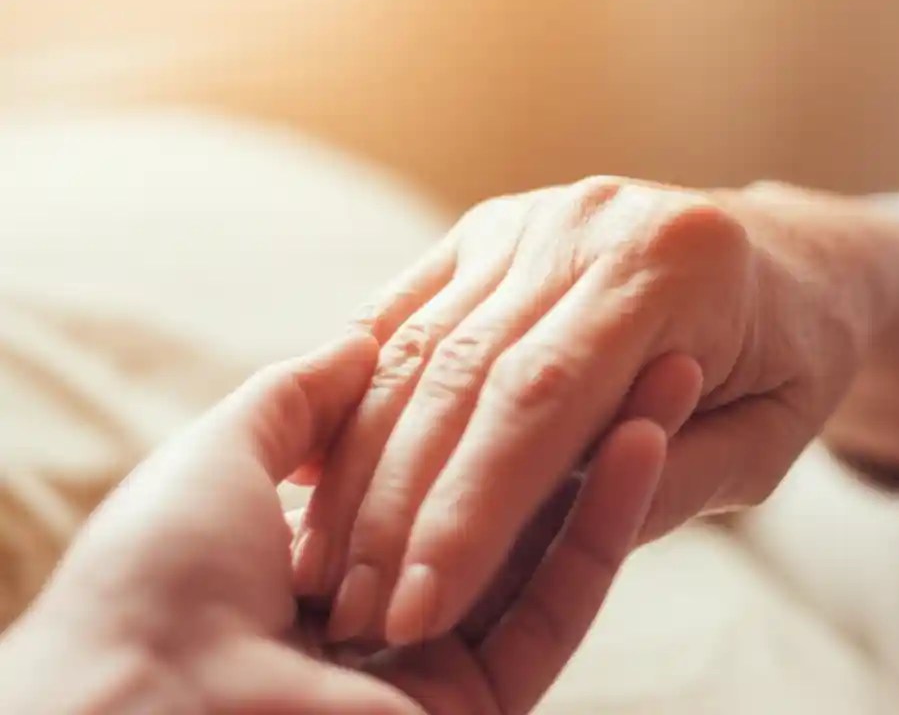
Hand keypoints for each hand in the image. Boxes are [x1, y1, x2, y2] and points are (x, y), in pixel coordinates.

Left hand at [0, 332, 667, 714]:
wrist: (142, 707)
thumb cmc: (156, 575)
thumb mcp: (223, 454)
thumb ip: (306, 398)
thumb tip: (367, 339)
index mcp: (339, 535)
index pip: (445, 431)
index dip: (505, 367)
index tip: (563, 305)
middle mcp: (397, 589)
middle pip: (511, 481)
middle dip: (580, 399)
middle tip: (647, 333)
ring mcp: (443, 648)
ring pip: (552, 538)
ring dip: (616, 448)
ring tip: (676, 369)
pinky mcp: (484, 700)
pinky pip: (560, 606)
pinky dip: (611, 520)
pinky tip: (650, 434)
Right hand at [294, 176, 893, 647]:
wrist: (793, 258)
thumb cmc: (794, 358)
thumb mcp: (768, 441)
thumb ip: (670, 483)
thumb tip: (535, 544)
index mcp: (676, 267)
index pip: (545, 403)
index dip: (471, 511)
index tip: (418, 607)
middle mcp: (590, 223)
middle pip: (464, 373)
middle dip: (399, 502)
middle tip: (352, 607)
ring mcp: (532, 216)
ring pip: (419, 346)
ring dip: (362, 461)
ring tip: (323, 558)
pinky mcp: (490, 229)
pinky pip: (406, 311)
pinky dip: (357, 392)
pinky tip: (316, 470)